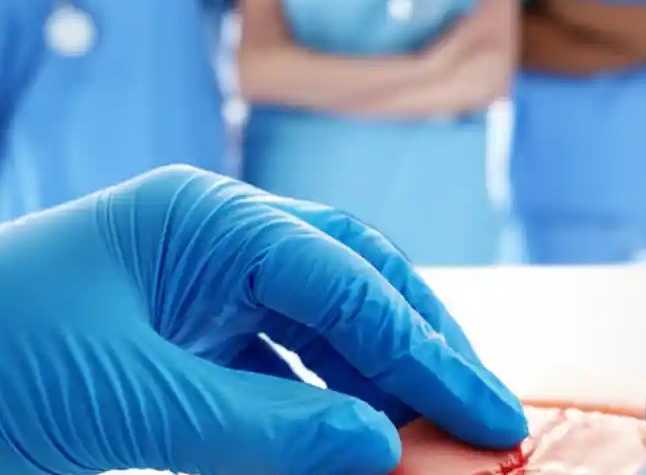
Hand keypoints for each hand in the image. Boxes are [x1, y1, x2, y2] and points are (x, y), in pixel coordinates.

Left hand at [0, 167, 526, 474]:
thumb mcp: (127, 405)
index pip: (348, 284)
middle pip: (356, 281)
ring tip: (437, 436)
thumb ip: (264, 430)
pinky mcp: (186, 330)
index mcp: (207, 220)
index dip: (428, 354)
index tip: (491, 415)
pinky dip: (325, 405)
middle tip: (487, 415)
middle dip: (424, 348)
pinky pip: (280, 363)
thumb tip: (382, 451)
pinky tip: (358, 442)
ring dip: (382, 380)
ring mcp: (202, 281)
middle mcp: (218, 237)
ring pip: (325, 324)